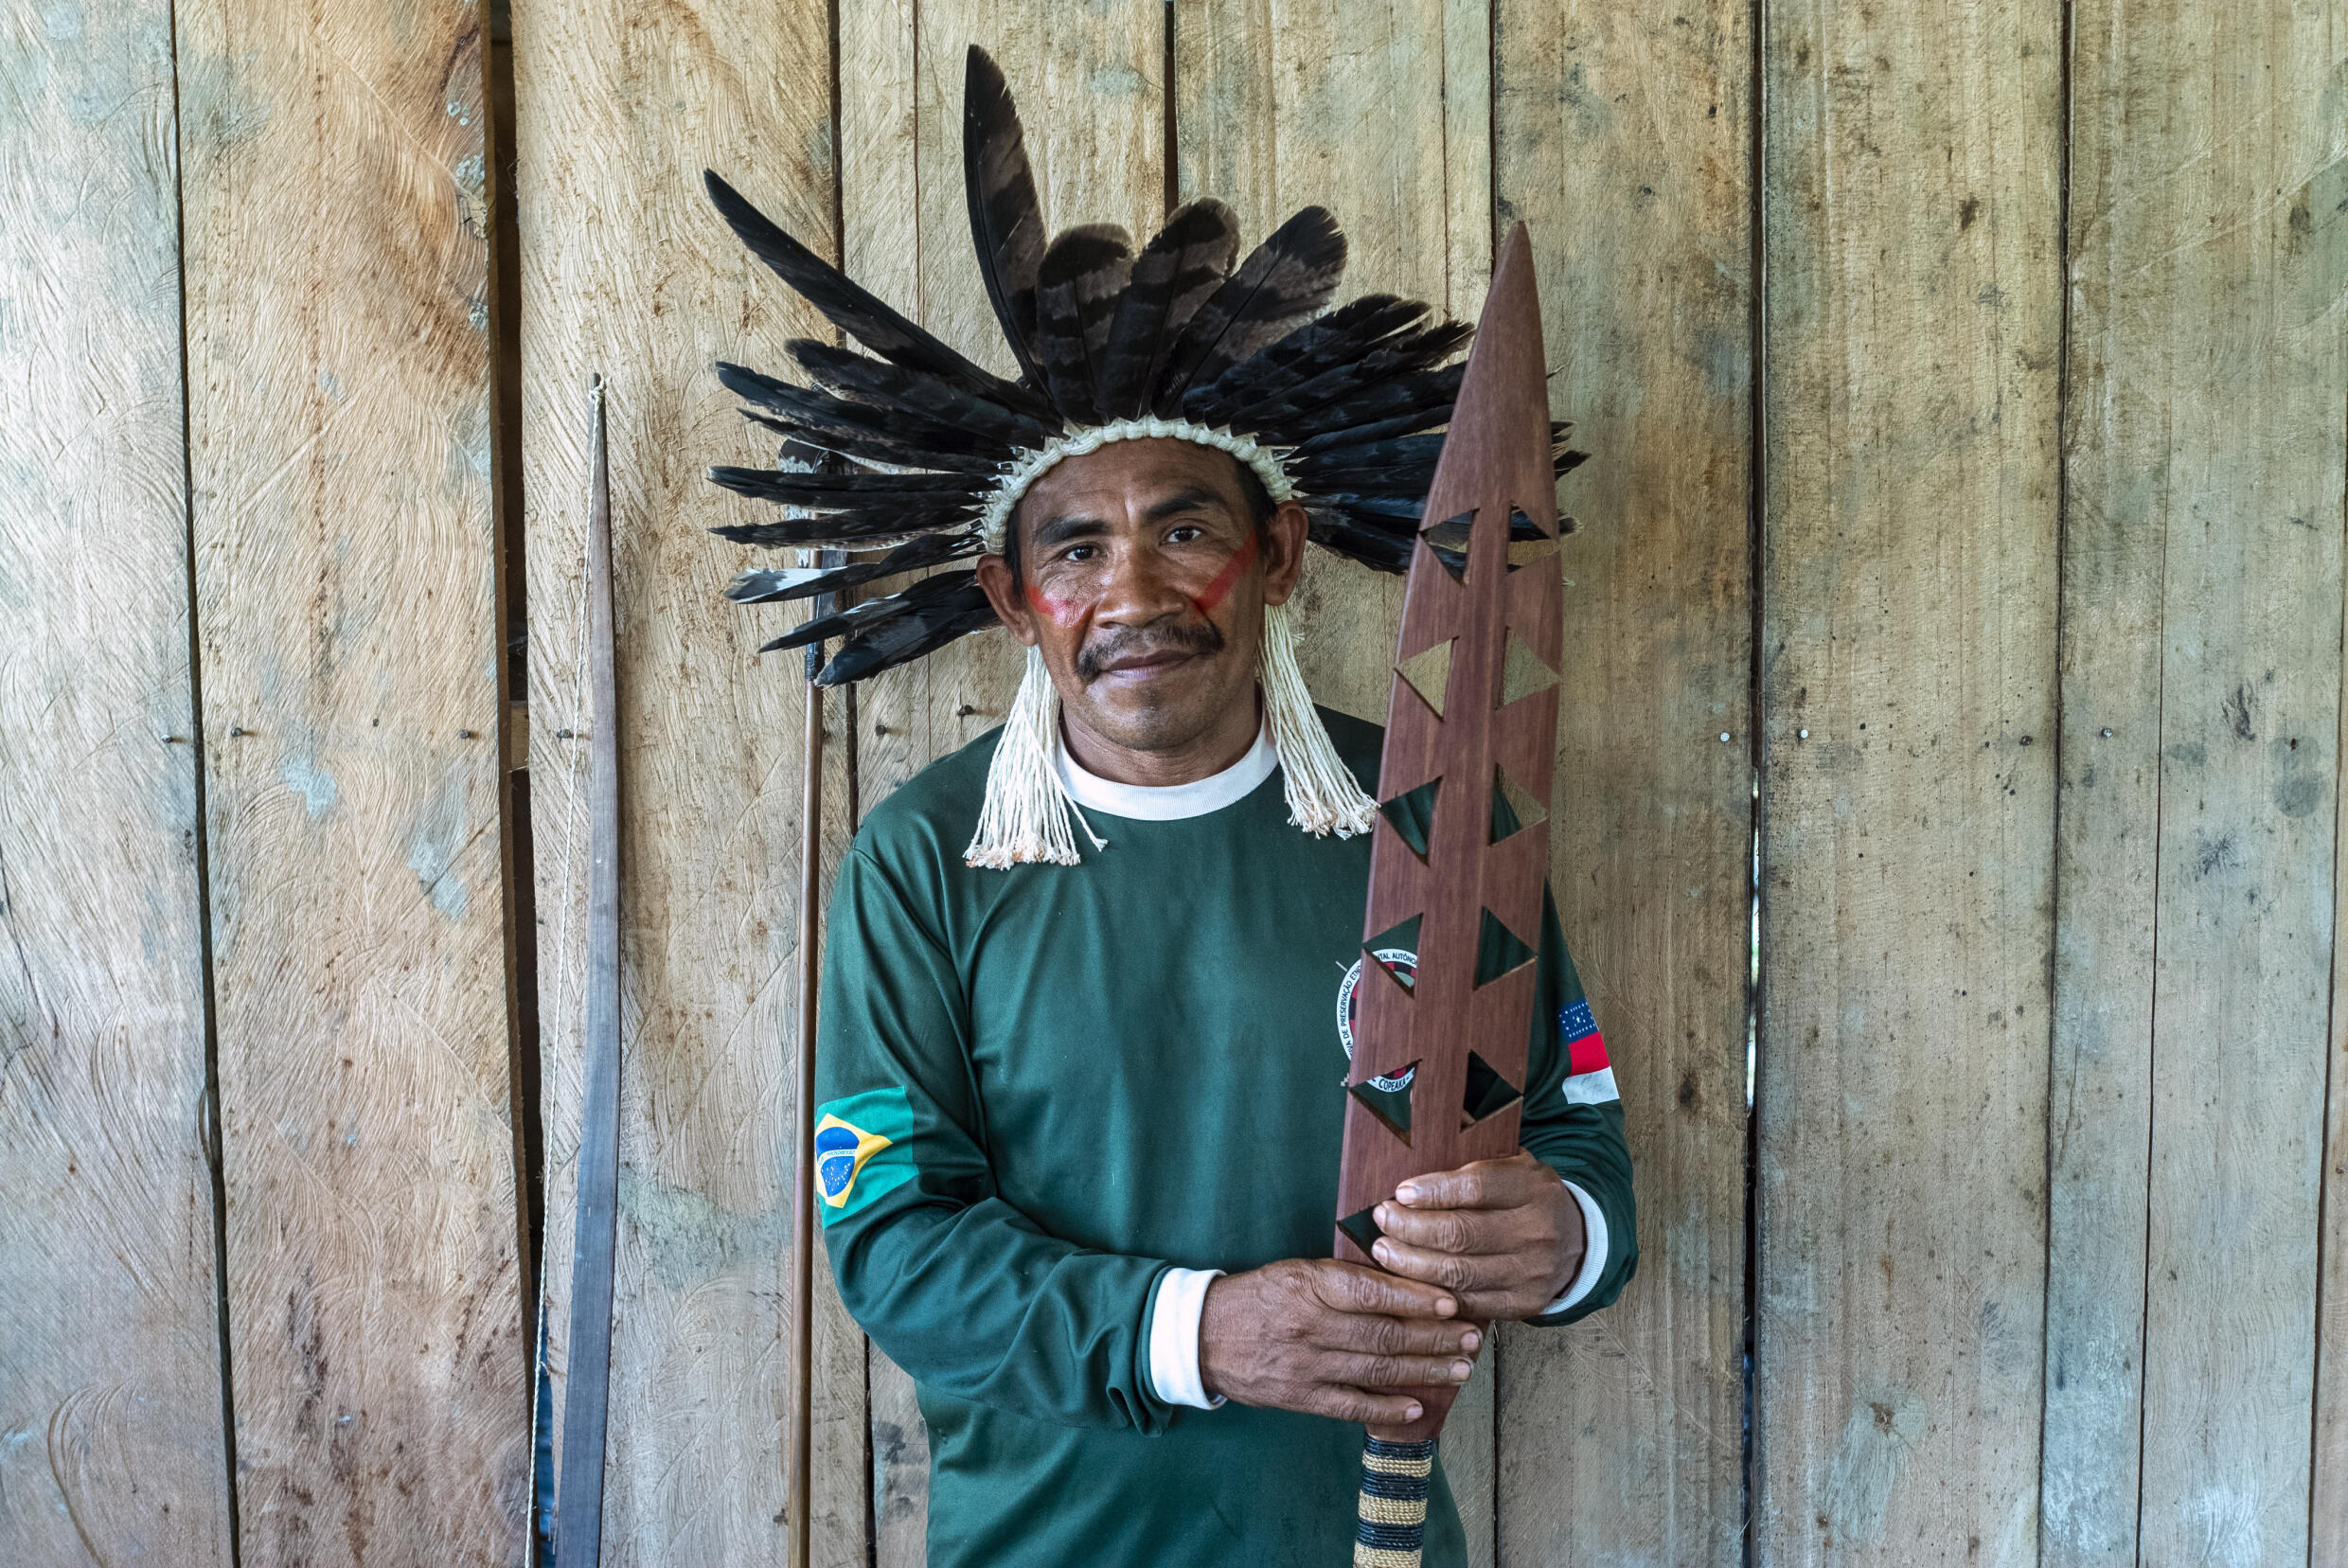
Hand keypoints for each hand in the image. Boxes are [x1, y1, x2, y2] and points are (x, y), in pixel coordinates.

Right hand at [1196, 1258, 1482, 1424]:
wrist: (1206, 1336)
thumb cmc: (1261, 1296)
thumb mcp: (1298, 1270)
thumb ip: (1346, 1277)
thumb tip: (1404, 1279)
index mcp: (1311, 1285)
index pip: (1372, 1292)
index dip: (1416, 1299)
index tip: (1451, 1301)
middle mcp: (1311, 1325)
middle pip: (1384, 1334)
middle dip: (1434, 1337)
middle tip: (1471, 1338)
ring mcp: (1306, 1365)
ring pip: (1376, 1369)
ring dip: (1423, 1371)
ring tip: (1459, 1369)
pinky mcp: (1300, 1396)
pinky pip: (1350, 1405)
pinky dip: (1385, 1408)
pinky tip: (1415, 1407)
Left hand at [1368, 1151, 1583, 1320]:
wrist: (1576, 1243)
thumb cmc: (1524, 1196)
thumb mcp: (1511, 1161)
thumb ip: (1469, 1142)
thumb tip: (1416, 1114)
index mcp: (1532, 1187)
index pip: (1477, 1188)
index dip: (1433, 1191)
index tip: (1400, 1192)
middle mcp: (1536, 1230)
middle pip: (1461, 1234)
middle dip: (1411, 1228)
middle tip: (1382, 1219)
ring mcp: (1532, 1272)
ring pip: (1459, 1273)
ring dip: (1412, 1264)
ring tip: (1384, 1250)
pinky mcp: (1523, 1304)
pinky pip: (1467, 1303)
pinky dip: (1432, 1294)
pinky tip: (1408, 1282)